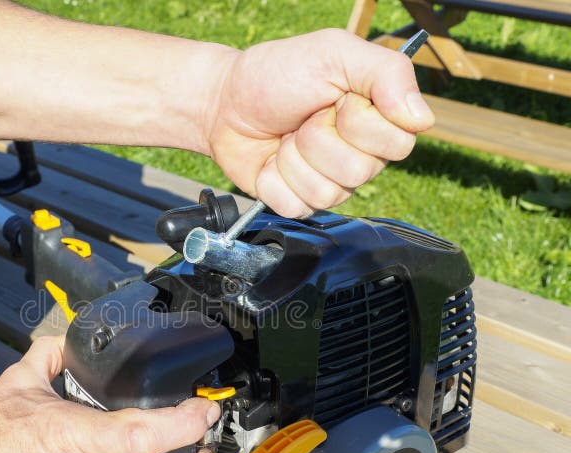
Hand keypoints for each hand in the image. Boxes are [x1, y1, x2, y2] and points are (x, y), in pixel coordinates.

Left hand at [205, 29, 434, 217]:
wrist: (225, 103)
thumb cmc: (278, 73)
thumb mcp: (334, 52)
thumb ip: (387, 72)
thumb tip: (422, 118)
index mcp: (378, 119)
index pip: (399, 143)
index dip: (360, 123)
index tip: (337, 99)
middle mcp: (361, 155)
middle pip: (360, 171)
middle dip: (319, 139)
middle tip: (304, 118)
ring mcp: (330, 182)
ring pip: (328, 193)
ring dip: (295, 160)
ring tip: (286, 137)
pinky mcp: (299, 202)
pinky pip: (297, 206)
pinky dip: (275, 181)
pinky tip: (271, 160)